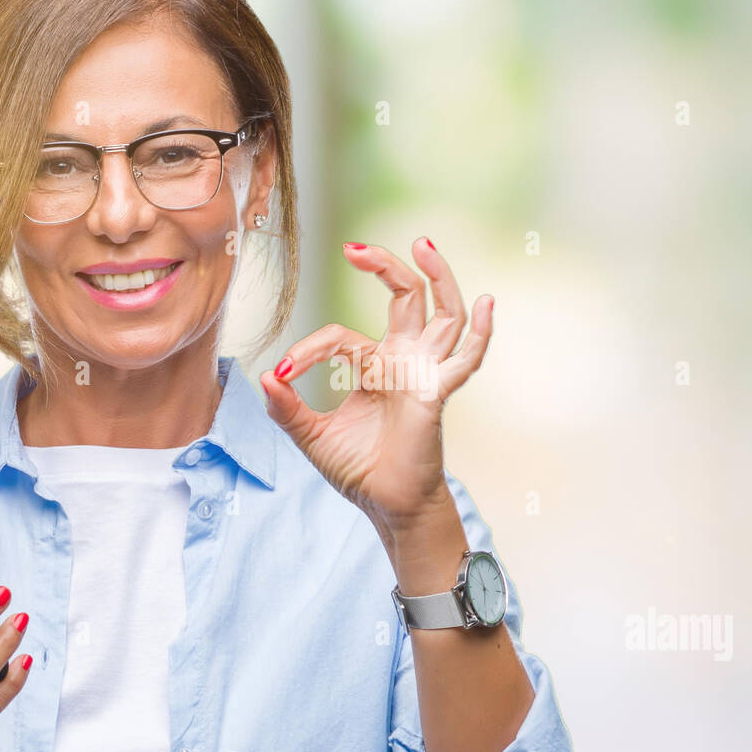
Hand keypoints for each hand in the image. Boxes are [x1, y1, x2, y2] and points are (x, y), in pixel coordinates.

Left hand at [260, 237, 491, 531]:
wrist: (385, 506)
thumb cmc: (359, 470)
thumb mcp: (311, 435)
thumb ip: (287, 408)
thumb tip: (266, 374)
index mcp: (376, 366)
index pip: (342, 335)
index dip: (311, 348)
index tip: (286, 372)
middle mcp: (404, 361)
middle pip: (407, 297)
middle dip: (386, 266)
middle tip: (355, 247)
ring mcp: (424, 373)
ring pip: (442, 314)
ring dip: (437, 277)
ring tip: (423, 245)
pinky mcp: (436, 394)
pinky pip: (465, 360)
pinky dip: (480, 332)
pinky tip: (485, 303)